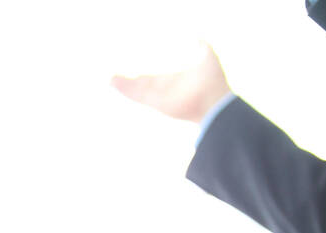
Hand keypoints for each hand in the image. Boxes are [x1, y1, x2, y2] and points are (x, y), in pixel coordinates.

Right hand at [111, 44, 231, 123]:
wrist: (215, 101)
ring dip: (124, 85)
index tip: (135, 74)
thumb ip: (201, 46)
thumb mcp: (208, 56)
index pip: (155, 79)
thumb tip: (197, 36)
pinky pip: (138, 95)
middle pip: (142, 85)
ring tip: (110, 80)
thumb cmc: (213, 81)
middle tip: (114, 78)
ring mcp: (159, 97)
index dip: (144, 77)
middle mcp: (165, 90)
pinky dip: (125, 89)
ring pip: (137, 90)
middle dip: (129, 82)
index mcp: (174, 81)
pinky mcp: (156, 103)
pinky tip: (114, 82)